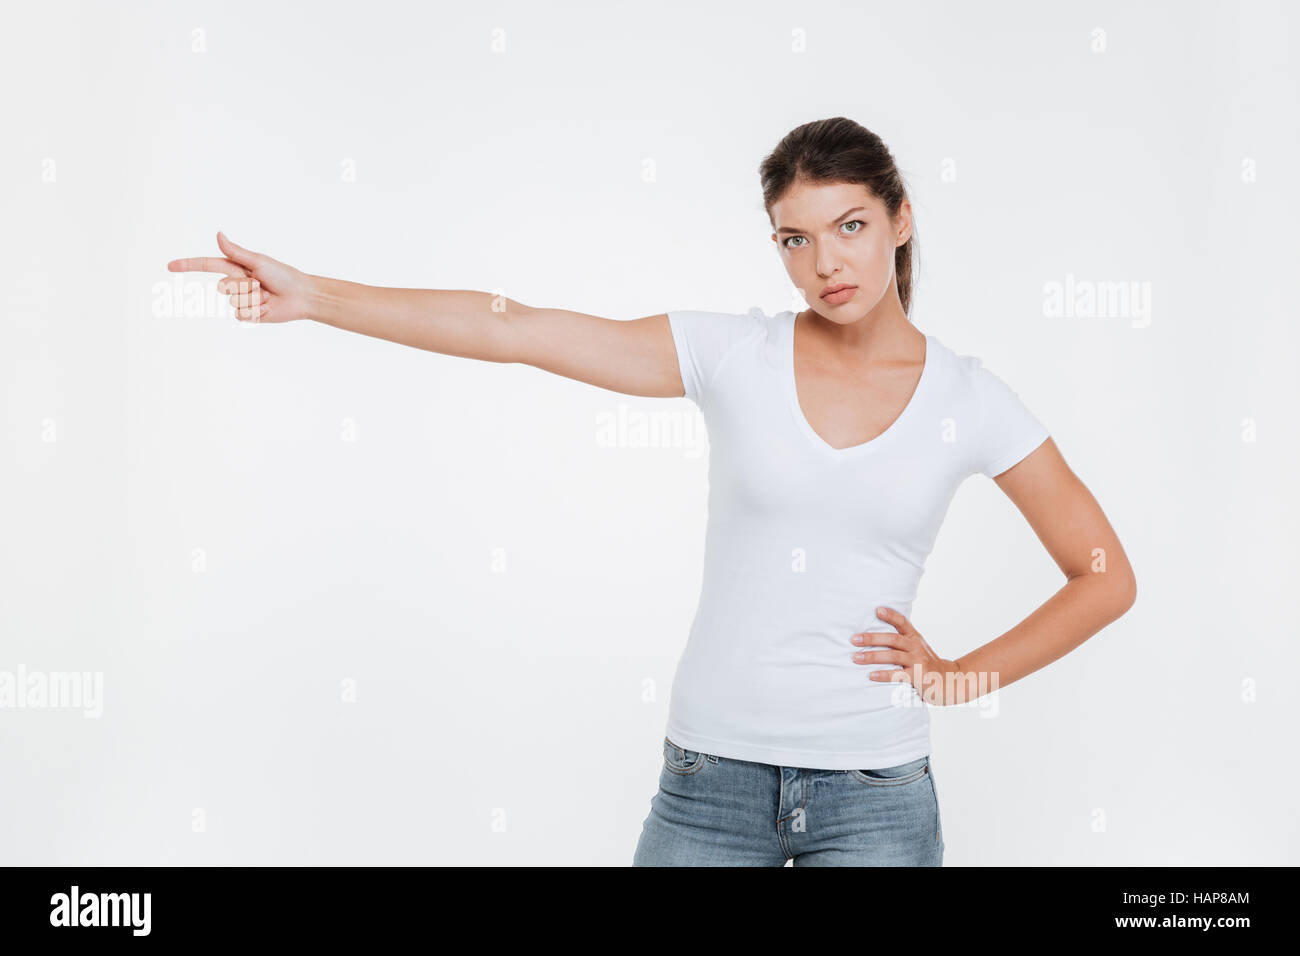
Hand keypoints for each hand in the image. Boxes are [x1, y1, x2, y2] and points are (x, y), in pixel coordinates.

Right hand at [167, 231, 313, 323]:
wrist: (300, 296)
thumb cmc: (282, 275)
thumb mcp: (258, 261)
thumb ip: (235, 252)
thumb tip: (218, 234)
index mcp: (236, 267)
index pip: (206, 265)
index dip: (188, 266)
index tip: (169, 266)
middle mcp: (236, 283)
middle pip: (224, 287)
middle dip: (243, 286)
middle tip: (262, 284)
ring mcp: (241, 299)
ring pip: (234, 302)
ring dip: (252, 299)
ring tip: (267, 295)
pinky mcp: (248, 314)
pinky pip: (241, 315)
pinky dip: (255, 311)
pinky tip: (267, 307)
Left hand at [852, 607, 960, 705]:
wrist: (950, 681)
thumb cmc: (927, 664)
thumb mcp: (917, 648)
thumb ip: (902, 642)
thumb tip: (875, 635)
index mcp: (915, 638)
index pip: (903, 622)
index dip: (891, 615)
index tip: (877, 609)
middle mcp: (916, 647)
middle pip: (893, 639)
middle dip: (871, 638)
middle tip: (854, 639)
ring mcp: (918, 661)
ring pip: (893, 656)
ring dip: (872, 656)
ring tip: (856, 658)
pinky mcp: (919, 676)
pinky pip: (898, 674)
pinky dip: (884, 674)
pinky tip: (871, 675)